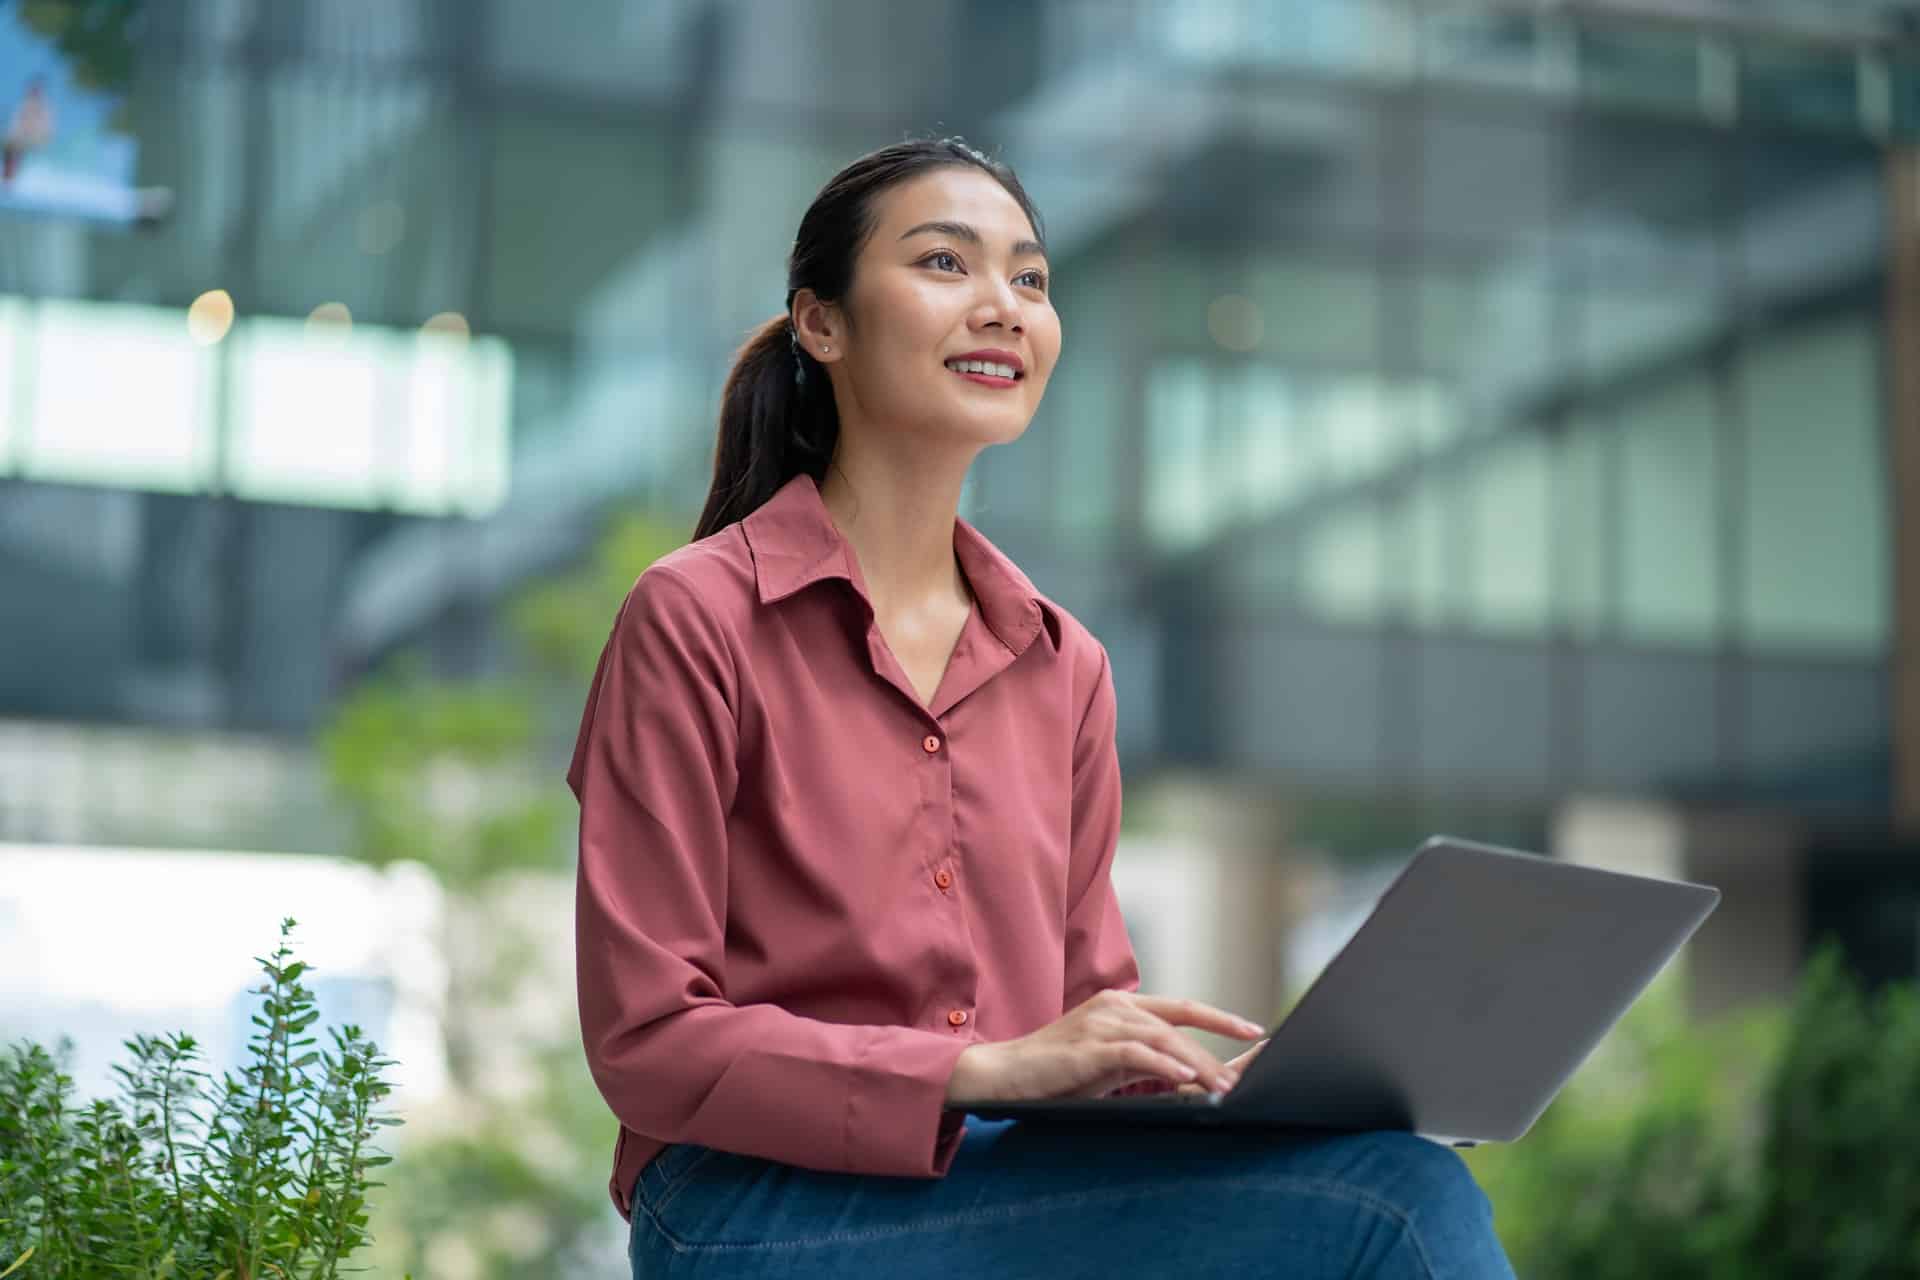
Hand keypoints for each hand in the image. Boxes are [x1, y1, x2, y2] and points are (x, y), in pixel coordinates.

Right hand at [944, 989, 1266, 1102]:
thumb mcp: (1106, 1063)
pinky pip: (1134, 1052)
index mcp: (1119, 1005)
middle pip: (1178, 1022)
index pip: (1179, 1007)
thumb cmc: (1054, 1075)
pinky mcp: (1087, 1046)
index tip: (1253, 1030)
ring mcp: (1099, 1023)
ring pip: (1162, 1036)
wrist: (1002, 1075)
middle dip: (1216, 1047)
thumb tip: (1185, 1075)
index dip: (1219, 1017)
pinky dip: (1163, 1064)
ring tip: (1222, 1086)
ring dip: (1197, 1063)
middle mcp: (1113, 1006)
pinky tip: (1184, 1078)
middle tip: (1245, 1073)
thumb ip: (1140, 1059)